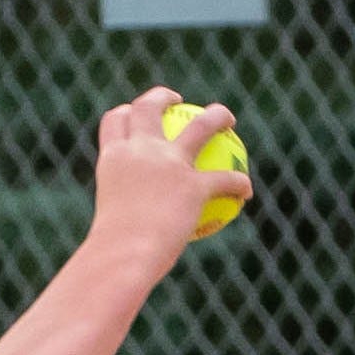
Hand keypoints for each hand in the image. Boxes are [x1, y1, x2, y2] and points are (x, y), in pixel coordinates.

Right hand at [92, 89, 249, 272]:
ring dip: (218, 116)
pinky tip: (246, 192)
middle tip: (177, 101)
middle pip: (151, 107)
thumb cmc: (108, 255)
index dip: (126, 112)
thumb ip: (122, 220)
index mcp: (114, 159)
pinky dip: (238, 184)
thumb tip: (125, 238)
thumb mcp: (107, 231)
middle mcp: (141, 150)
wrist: (122, 258)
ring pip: (202, 125)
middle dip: (163, 96)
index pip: (115, 122)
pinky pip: (225, 180)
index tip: (133, 114)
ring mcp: (169, 164)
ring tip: (227, 119)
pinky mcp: (194, 185)